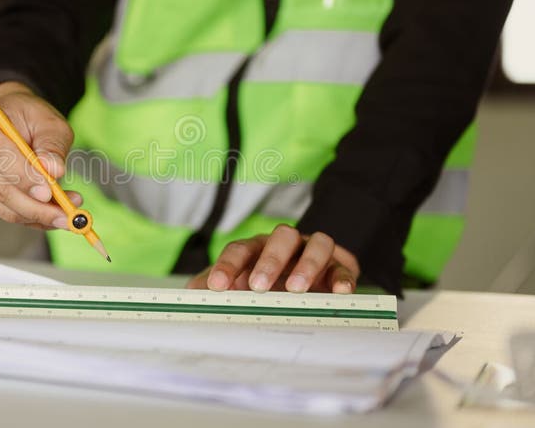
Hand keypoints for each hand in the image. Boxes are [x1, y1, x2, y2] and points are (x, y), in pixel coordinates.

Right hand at [0, 81, 80, 229]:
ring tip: (64, 213)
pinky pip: (4, 210)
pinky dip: (30, 217)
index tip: (49, 191)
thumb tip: (54, 170)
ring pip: (0, 204)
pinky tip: (52, 213)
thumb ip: (52, 145)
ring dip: (35, 215)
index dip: (23, 176)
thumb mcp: (50, 122)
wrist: (13, 118)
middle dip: (32, 205)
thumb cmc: (30, 117)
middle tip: (63, 213)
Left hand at [186, 225, 359, 293]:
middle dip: (269, 261)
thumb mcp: (239, 287)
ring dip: (306, 264)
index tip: (217, 286)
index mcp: (258, 249)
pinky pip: (345, 267)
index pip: (240, 249)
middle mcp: (287, 245)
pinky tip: (340, 293)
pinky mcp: (341, 266)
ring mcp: (316, 252)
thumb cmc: (267, 285)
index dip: (228, 265)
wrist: (310, 282)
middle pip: (280, 237)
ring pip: (316, 244)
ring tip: (297, 289)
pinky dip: (343, 278)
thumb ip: (215, 290)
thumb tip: (190, 297)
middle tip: (259, 286)